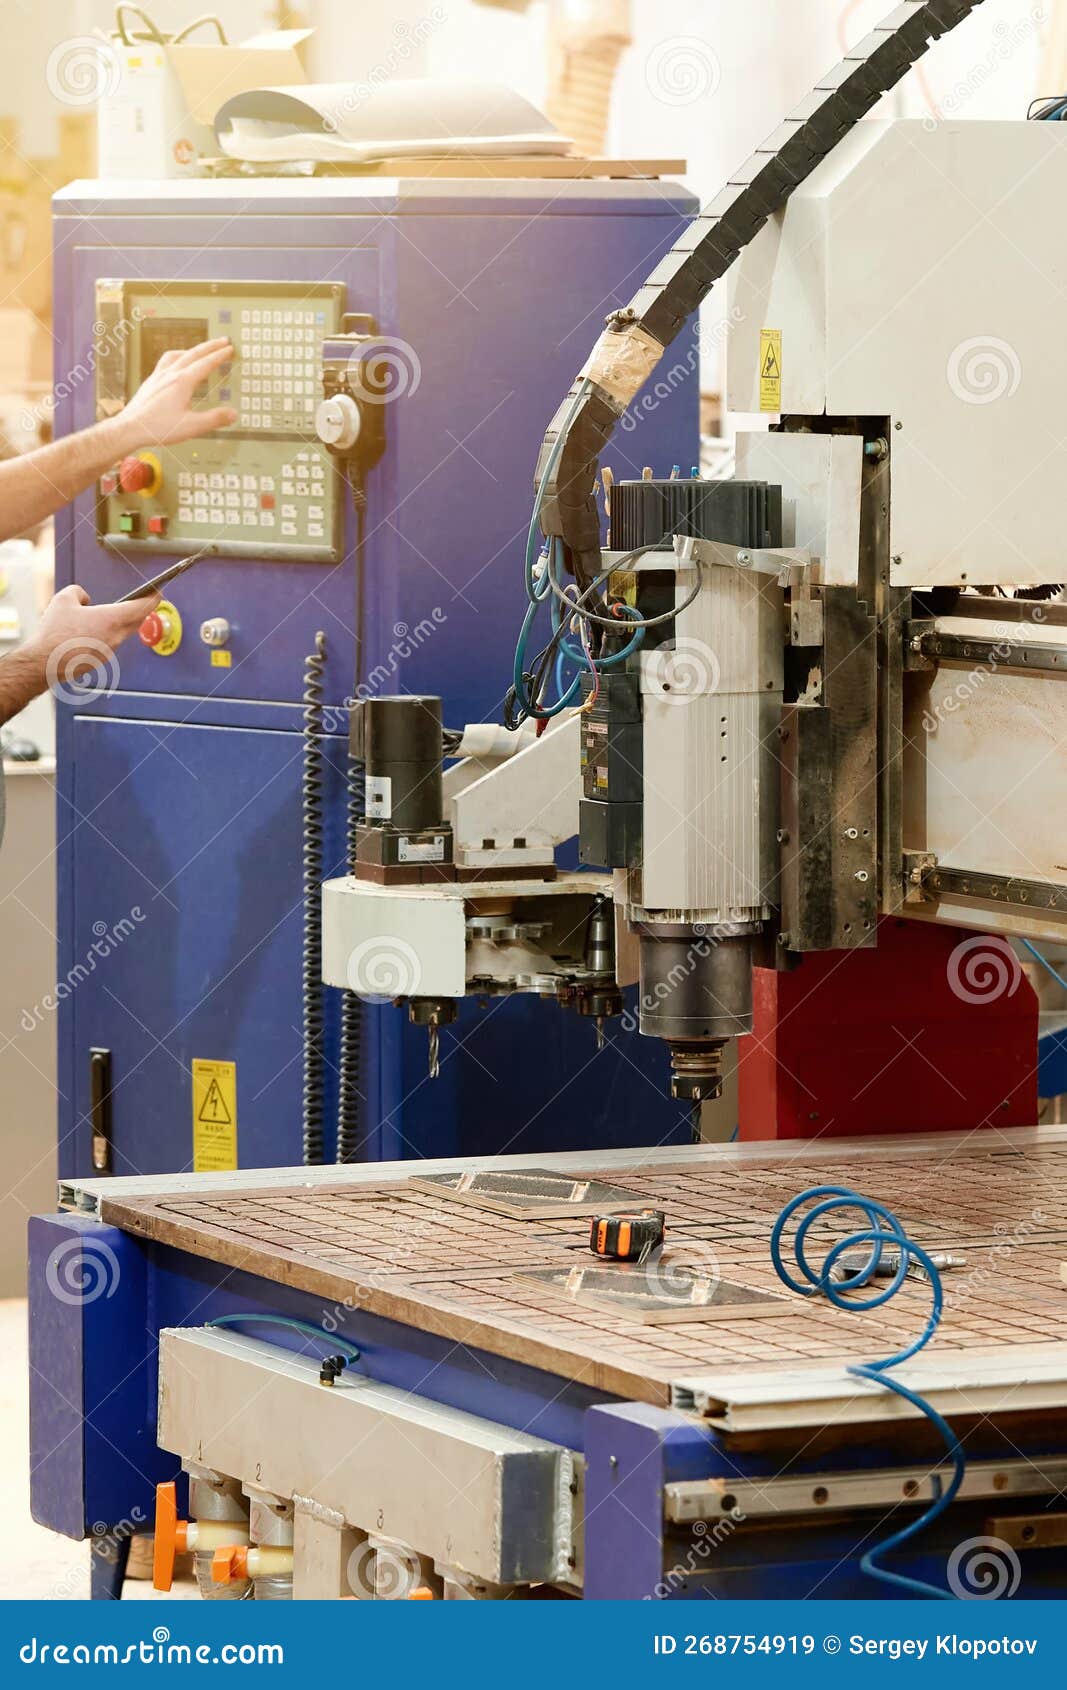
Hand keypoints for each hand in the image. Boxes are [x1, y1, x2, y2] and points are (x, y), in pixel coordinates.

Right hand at [27, 584, 161, 684]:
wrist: (44, 662)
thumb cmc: (55, 631)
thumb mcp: (64, 599)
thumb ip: (79, 592)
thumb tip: (86, 600)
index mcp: (112, 619)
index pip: (143, 606)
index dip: (153, 597)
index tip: (158, 591)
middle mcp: (116, 637)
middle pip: (136, 620)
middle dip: (140, 609)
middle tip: (142, 600)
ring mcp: (110, 651)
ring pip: (121, 633)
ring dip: (119, 623)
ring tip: (108, 614)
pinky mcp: (101, 661)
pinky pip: (108, 644)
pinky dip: (104, 635)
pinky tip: (89, 633)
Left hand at [117, 338, 236, 448]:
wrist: (130, 428)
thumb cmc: (157, 428)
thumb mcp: (192, 427)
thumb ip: (214, 419)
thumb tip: (232, 414)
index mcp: (182, 382)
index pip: (206, 364)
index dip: (220, 355)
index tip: (229, 349)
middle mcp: (169, 375)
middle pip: (193, 354)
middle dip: (210, 346)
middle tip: (222, 341)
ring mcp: (158, 376)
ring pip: (177, 355)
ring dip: (192, 350)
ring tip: (200, 350)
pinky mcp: (151, 382)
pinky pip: (165, 362)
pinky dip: (176, 357)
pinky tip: (176, 365)